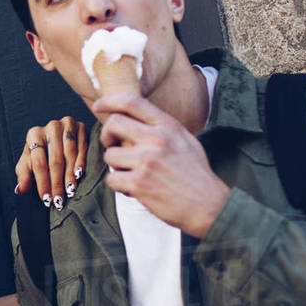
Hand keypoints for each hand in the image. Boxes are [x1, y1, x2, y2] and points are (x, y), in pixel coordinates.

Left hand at [15, 116, 88, 210]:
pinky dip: (81, 162)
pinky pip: (82, 147)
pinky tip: (79, 174)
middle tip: (59, 199)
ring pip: (69, 154)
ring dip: (70, 174)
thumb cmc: (40, 154)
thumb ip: (24, 176)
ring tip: (70, 190)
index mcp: (34, 134)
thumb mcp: (28, 164)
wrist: (56, 137)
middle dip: (56, 182)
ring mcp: (66, 124)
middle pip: (55, 159)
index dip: (42, 182)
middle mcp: (50, 127)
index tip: (46, 198)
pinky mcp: (81, 126)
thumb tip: (20, 190)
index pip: (39, 162)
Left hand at [93, 93, 230, 236]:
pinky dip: (119, 185)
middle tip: (113, 146)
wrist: (207, 205)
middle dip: (107, 135)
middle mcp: (157, 140)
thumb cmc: (195, 174)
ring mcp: (146, 161)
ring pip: (110, 155)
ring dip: (116, 166)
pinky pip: (112, 179)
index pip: (132, 102)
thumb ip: (162, 128)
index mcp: (168, 126)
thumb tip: (134, 119)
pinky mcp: (138, 183)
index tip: (98, 105)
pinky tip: (134, 188)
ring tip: (132, 173)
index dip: (109, 100)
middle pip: (113, 124)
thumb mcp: (185, 140)